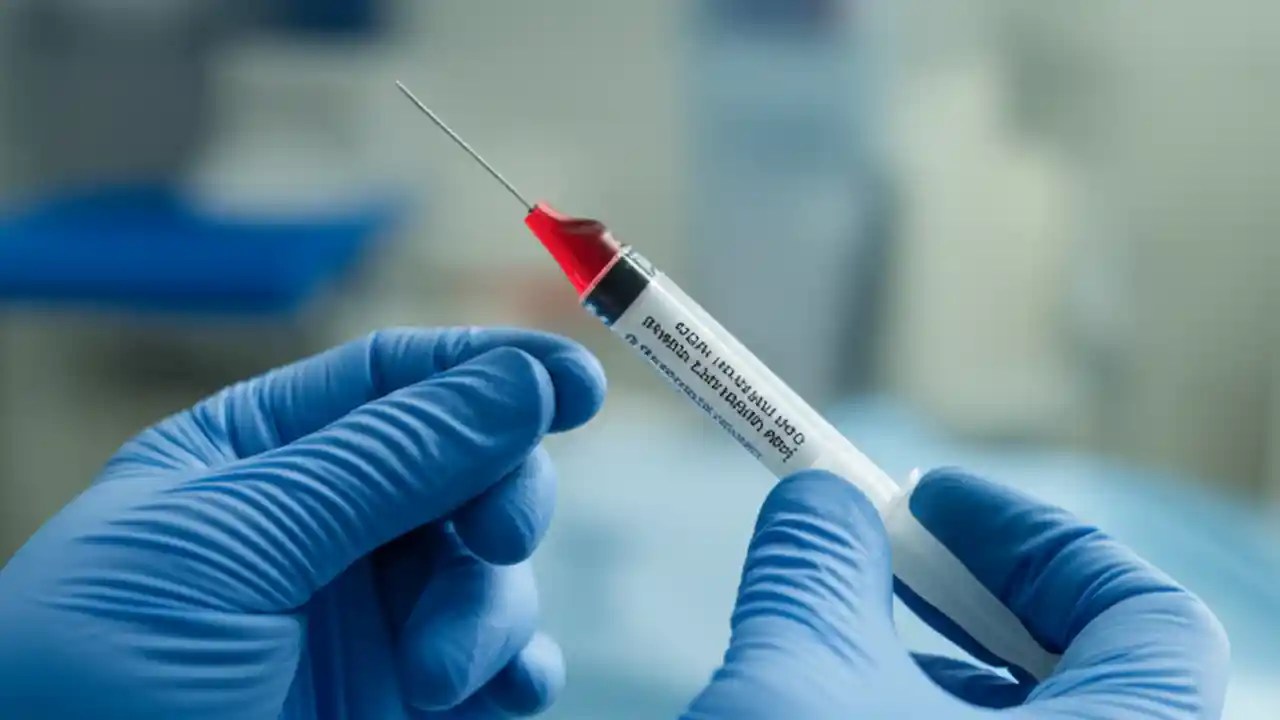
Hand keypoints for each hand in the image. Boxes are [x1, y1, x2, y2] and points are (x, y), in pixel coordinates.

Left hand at [0, 327, 605, 719]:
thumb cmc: (95, 684)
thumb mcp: (231, 548)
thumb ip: (387, 459)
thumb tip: (521, 381)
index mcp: (253, 460)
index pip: (392, 382)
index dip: (486, 371)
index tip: (573, 385)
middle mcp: (320, 531)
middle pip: (464, 468)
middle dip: (499, 495)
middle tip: (499, 536)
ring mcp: (367, 622)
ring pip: (490, 573)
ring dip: (488, 614)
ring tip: (432, 679)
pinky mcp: (403, 704)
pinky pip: (500, 665)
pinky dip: (517, 671)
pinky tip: (503, 693)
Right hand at [684, 469, 1229, 719]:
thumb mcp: (799, 685)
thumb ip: (815, 570)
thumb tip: (818, 496)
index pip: (1143, 610)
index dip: (1032, 536)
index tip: (931, 498)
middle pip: (1102, 671)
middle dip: (982, 599)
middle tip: (889, 558)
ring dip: (952, 675)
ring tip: (850, 643)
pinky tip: (853, 716)